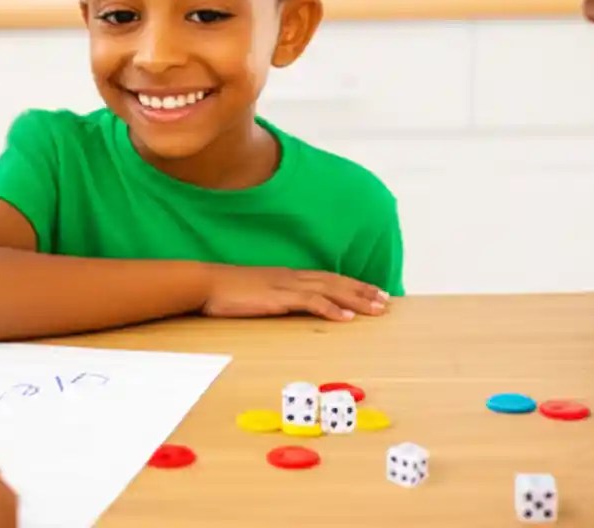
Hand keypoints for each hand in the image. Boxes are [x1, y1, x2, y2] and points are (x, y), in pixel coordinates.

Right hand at [203, 265, 389, 321]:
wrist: (207, 283)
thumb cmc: (228, 292)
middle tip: (386, 301)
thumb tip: (293, 308)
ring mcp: (287, 286)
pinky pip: (310, 302)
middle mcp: (293, 277)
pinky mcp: (279, 297)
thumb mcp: (259, 294)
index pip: (328, 279)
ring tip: (377, 308)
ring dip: (356, 299)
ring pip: (330, 290)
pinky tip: (346, 317)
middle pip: (336, 282)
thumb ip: (278, 299)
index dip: (352, 285)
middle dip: (363, 291)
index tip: (373, 292)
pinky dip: (331, 308)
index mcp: (289, 277)